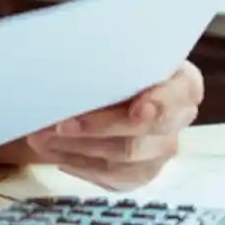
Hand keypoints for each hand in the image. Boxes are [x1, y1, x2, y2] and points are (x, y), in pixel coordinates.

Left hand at [25, 60, 204, 190]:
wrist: (99, 86)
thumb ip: (105, 52)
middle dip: (99, 128)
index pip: (184, 91)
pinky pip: (112, 177)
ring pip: (125, 158)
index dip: (162, 103)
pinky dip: (78, 164)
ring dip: (77, 148)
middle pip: (146, 131)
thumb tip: (69, 54)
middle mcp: (177, 117)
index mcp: (180, 81)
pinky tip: (53, 151)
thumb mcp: (111, 47)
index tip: (137, 110)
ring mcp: (160, 149)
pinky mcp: (140, 172)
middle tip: (60, 123)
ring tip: (41, 136)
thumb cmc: (108, 60)